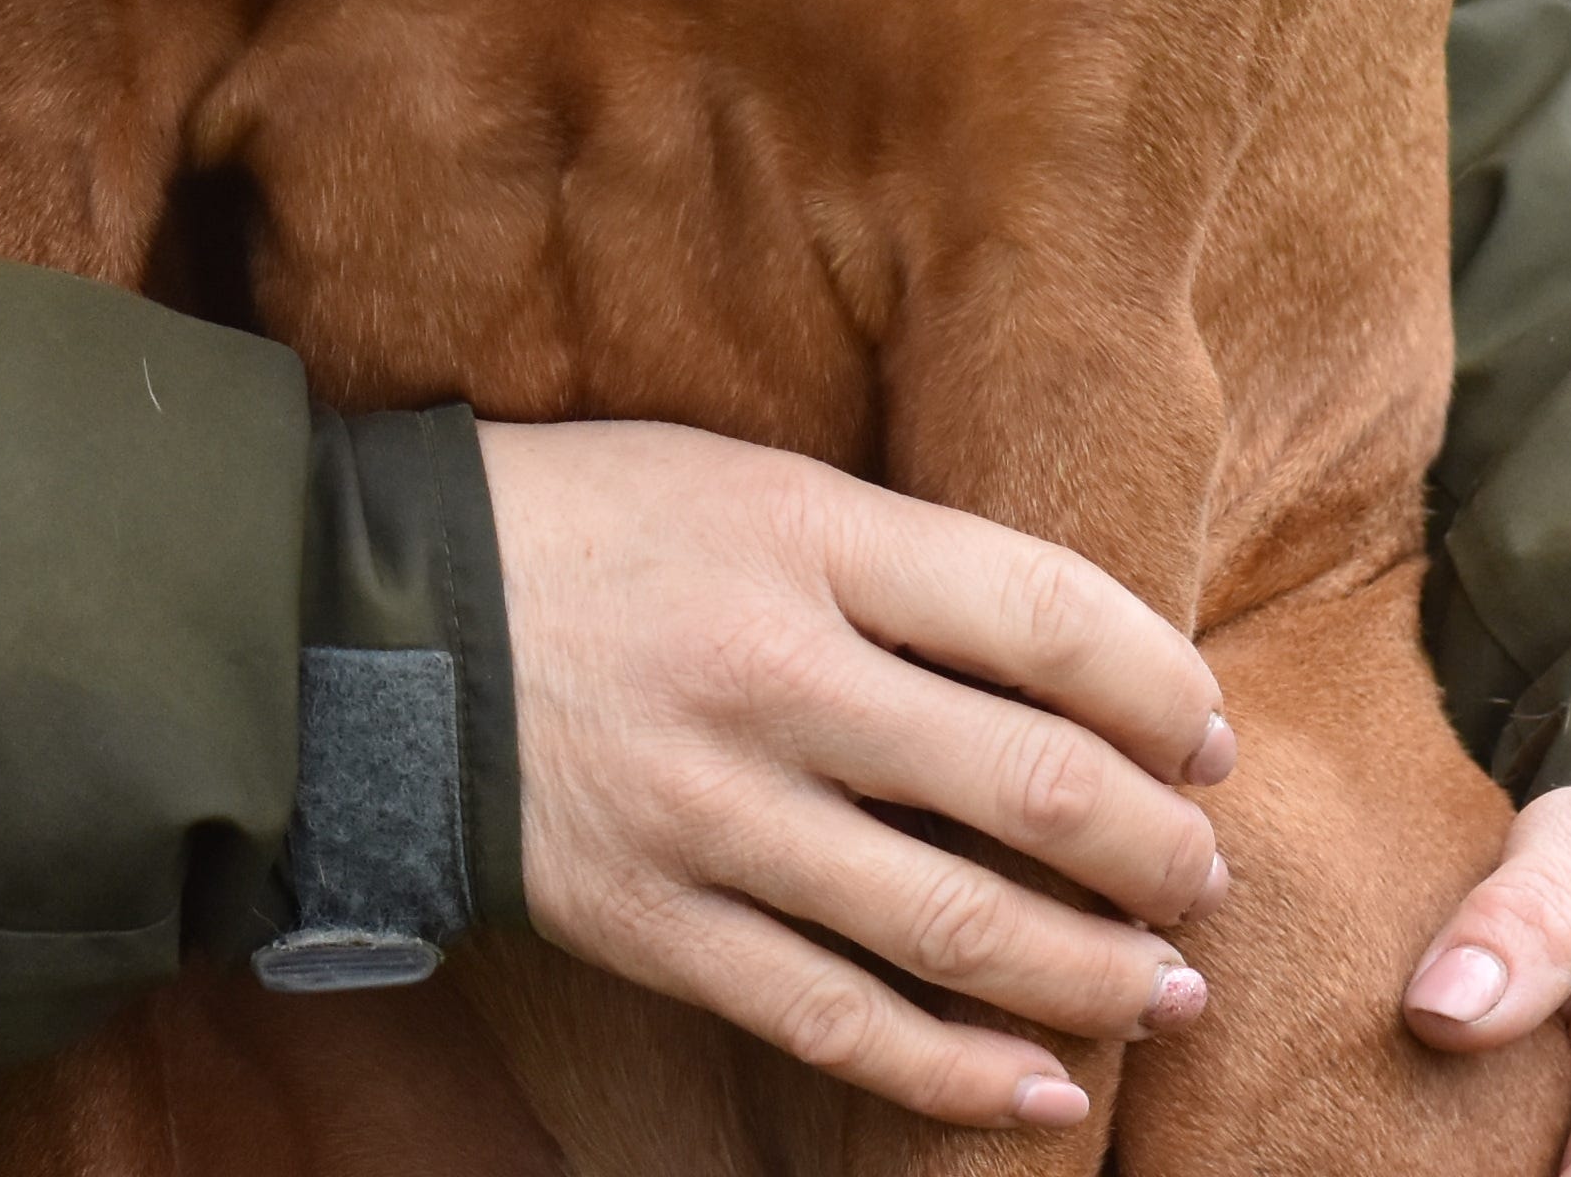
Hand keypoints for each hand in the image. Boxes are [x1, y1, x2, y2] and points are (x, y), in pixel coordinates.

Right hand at [481, 417, 1230, 1133]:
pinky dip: (956, 1073)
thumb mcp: (745, 481)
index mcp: (803, 538)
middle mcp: (772, 679)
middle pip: (1034, 787)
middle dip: (1159, 851)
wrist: (364, 626)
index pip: (1047, 616)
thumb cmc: (583, 530)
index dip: (1162, 687)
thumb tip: (1071, 658)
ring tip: (1170, 989)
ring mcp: (714, 816)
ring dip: (1096, 972)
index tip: (1206, 735)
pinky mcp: (659, 924)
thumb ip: (894, 561)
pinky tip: (1047, 1090)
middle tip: (1203, 875)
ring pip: (957, 926)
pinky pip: (837, 1020)